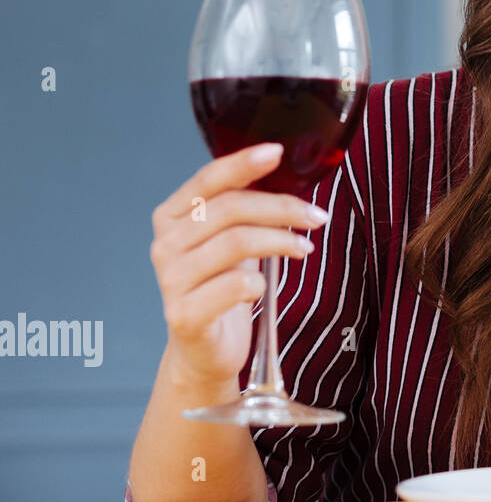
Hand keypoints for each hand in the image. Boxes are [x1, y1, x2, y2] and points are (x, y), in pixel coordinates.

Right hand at [149, 144, 326, 387]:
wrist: (206, 349)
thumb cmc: (223, 287)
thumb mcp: (233, 239)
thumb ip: (245, 207)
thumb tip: (287, 174)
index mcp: (172, 217)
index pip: (208, 179)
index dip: (243, 163)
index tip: (278, 152)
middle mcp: (165, 245)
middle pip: (231, 209)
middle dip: (281, 208)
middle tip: (315, 216)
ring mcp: (171, 280)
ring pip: (237, 242)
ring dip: (280, 241)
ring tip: (303, 247)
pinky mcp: (185, 314)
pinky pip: (236, 285)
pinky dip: (261, 283)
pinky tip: (266, 288)